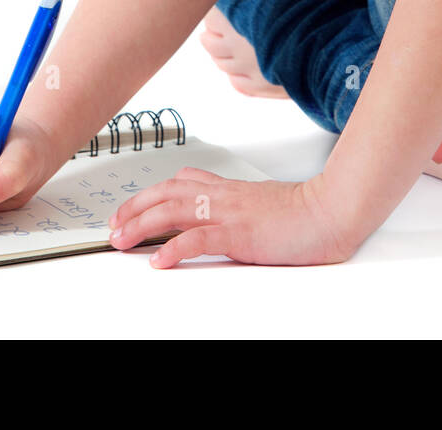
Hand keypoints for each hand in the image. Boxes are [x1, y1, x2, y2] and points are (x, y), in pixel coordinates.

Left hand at [107, 166, 356, 267]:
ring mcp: (229, 213)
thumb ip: (231, 203)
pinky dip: (174, 248)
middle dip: (133, 209)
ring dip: (141, 225)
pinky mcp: (240, 233)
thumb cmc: (299, 212)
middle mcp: (222, 195)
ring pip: (173, 211)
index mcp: (226, 188)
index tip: (128, 210)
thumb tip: (209, 210)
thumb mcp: (257, 202)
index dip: (147, 195)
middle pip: (165, 194)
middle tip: (113, 227)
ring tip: (120, 240)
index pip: (177, 183)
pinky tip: (159, 259)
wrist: (329, 210)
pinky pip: (199, 238)